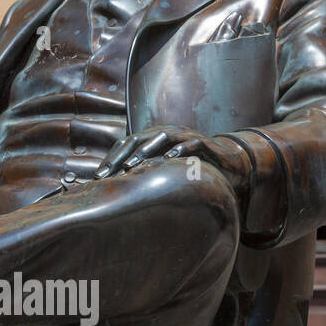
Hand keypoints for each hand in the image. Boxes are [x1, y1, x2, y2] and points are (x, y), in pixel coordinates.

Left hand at [95, 125, 251, 200]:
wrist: (228, 163)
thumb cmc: (191, 169)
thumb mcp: (164, 171)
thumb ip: (146, 174)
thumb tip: (119, 191)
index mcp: (153, 139)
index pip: (126, 144)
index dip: (111, 158)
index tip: (98, 177)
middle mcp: (166, 133)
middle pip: (138, 139)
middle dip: (121, 156)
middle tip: (107, 173)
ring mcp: (185, 136)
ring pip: (161, 137)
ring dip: (145, 151)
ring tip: (131, 165)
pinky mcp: (203, 143)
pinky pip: (189, 145)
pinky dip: (178, 151)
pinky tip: (167, 161)